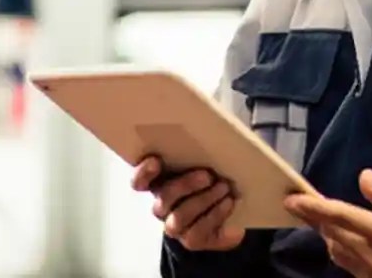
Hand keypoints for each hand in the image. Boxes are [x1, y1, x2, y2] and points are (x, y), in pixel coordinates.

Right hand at [131, 156, 245, 250]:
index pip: (139, 181)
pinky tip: (228, 202)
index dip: (143, 172)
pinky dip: (215, 214)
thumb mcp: (205, 163)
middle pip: (163, 198)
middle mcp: (162, 206)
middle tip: (207, 175)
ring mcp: (175, 226)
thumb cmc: (215, 181)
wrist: (233, 213)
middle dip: (185, 185)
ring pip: (179, 216)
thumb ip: (197, 152)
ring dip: (203, 200)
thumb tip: (208, 130)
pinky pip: (198, 231)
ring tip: (223, 187)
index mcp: (159, 184)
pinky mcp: (192, 240)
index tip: (157, 160)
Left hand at [285, 170, 371, 277]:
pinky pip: (345, 263)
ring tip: (320, 216)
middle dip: (315, 218)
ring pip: (336, 250)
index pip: (342, 218)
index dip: (315, 208)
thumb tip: (364, 177)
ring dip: (325, 233)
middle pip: (333, 234)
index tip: (293, 199)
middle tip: (299, 202)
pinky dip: (337, 247)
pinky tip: (339, 235)